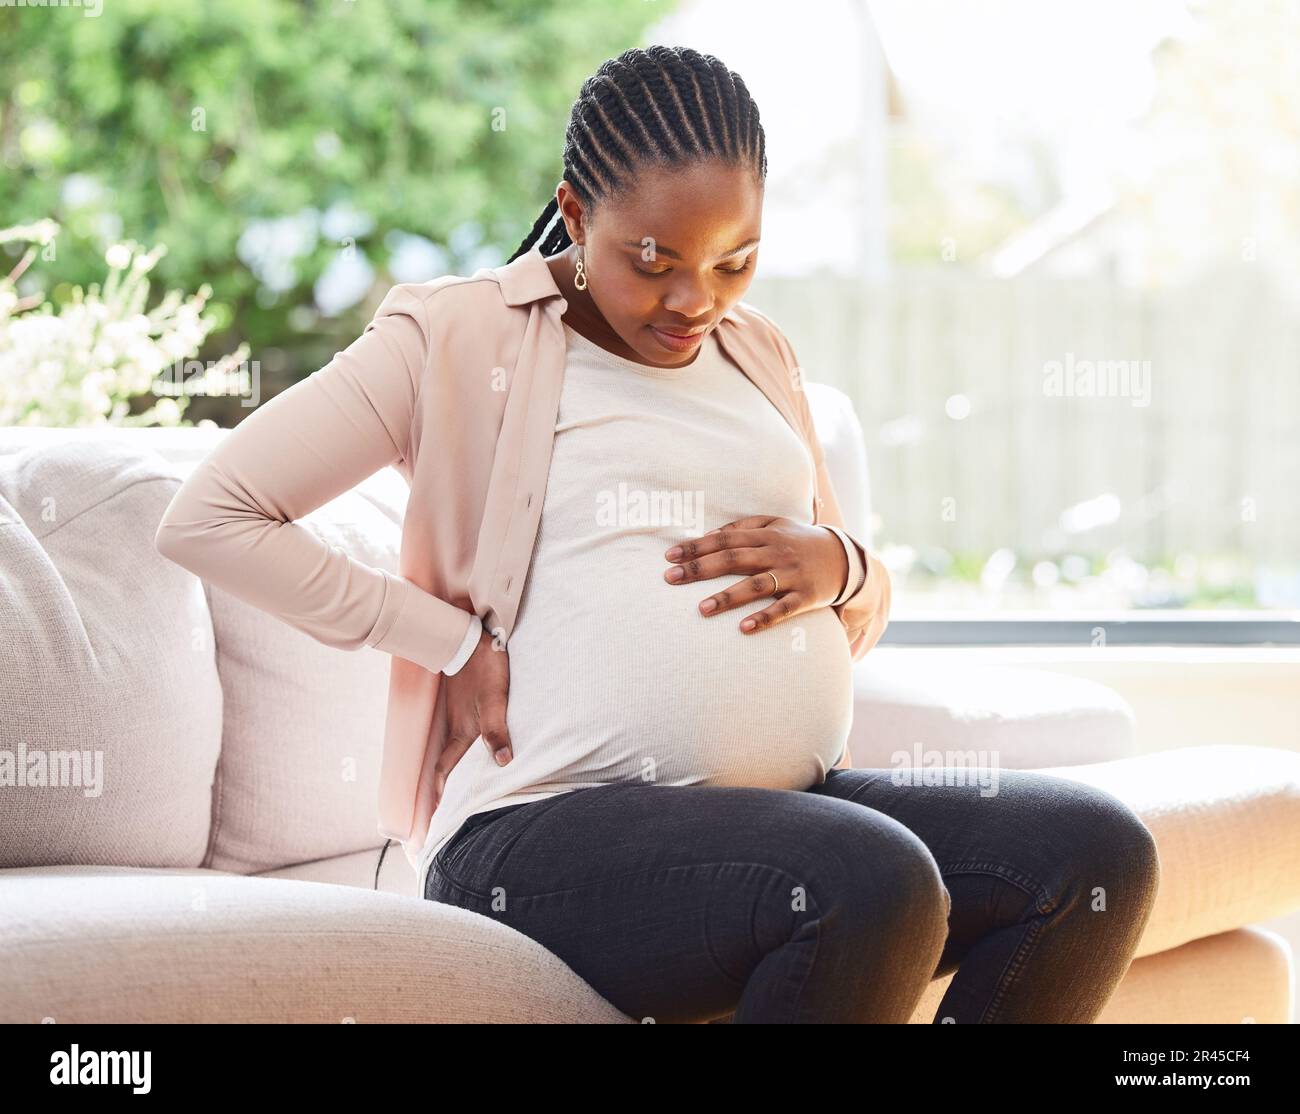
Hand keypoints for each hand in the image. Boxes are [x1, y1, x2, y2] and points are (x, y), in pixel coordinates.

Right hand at [433, 628, 512, 806]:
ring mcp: (457, 714)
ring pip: (452, 749)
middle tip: (442, 812)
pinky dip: (458, 749)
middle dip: (443, 788)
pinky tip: (467, 752)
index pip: (446, 770)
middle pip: (447, 764)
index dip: (441, 795)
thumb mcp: (496, 699)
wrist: (469, 637)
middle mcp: (456, 727)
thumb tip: (503, 762)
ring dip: (451, 769)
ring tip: (453, 790)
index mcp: (462, 731)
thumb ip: (497, 729)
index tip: (435, 818)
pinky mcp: (462, 702)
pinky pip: (458, 734)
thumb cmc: (485, 668)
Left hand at [663, 515, 848, 633]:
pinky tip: (743, 628)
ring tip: (701, 609)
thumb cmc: (798, 541)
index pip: (725, 539)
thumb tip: (709, 534)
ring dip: (728, 597)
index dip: (696, 547)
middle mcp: (777, 552)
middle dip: (700, 568)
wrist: (844, 558)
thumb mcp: (775, 524)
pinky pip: (784, 609)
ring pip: (756, 585)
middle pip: (734, 559)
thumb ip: (743, 527)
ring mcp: (792, 575)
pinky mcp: (807, 597)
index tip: (670, 556)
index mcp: (766, 534)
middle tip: (671, 578)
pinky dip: (764, 618)